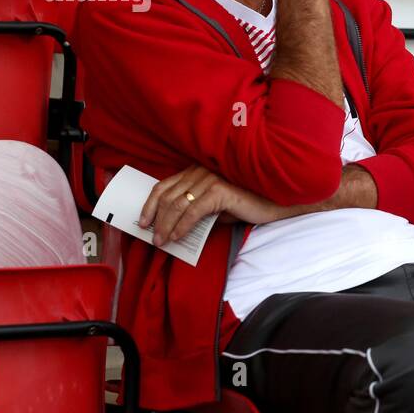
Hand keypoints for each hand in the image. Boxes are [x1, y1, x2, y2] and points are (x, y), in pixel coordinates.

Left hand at [139, 165, 281, 246]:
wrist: (270, 205)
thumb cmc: (242, 206)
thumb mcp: (212, 206)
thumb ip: (193, 209)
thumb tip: (169, 227)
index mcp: (195, 171)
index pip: (163, 186)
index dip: (149, 205)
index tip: (142, 222)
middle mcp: (199, 171)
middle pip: (167, 196)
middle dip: (157, 219)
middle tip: (153, 238)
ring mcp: (209, 179)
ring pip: (177, 205)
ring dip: (166, 226)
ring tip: (162, 241)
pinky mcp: (219, 190)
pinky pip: (193, 212)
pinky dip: (182, 226)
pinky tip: (177, 237)